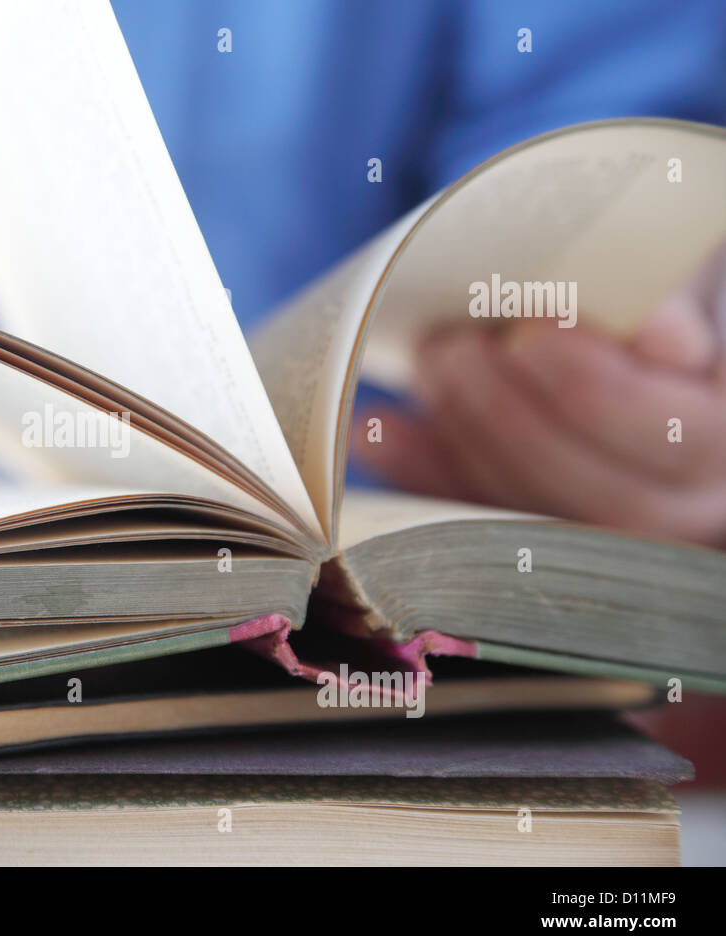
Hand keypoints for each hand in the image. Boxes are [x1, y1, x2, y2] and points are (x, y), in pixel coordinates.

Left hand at [352, 250, 725, 546]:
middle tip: (453, 346)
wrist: (628, 308)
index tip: (528, 331)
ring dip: (468, 437)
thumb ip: (679, 293)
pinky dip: (423, 476)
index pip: (674, 438)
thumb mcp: (685, 266)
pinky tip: (376, 430)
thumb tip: (663, 339)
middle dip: (510, 418)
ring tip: (430, 361)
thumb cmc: (661, 279)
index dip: (597, 393)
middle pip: (602, 493)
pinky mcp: (539, 534)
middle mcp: (694, 501)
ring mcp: (614, 529)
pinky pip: (480, 523)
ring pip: (538, 516)